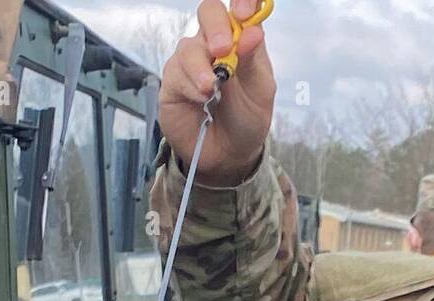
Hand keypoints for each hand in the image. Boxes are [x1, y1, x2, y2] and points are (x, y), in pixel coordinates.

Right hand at [160, 0, 275, 186]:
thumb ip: (254, 62)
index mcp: (241, 40)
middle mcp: (214, 44)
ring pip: (188, 46)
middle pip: (208, 12)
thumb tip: (253, 32)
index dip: (242, 2)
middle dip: (216, 27)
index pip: (238, 9)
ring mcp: (191, 60)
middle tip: (223, 50)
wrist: (230, 153)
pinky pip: (175, 72)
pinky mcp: (173, 80)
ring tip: (212, 90)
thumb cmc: (247, 118)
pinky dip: (190, 86)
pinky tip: (202, 100)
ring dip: (201, 68)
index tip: (245, 12)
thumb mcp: (260, 92)